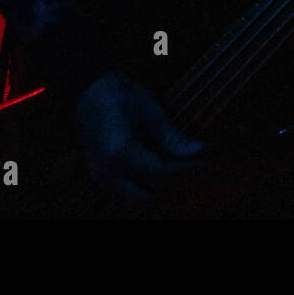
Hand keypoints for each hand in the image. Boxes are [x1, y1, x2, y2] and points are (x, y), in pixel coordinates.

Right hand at [72, 72, 203, 202]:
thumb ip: (172, 136)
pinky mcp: (105, 181)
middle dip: (177, 186)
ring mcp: (103, 180)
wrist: (87, 94)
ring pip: (141, 200)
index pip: (159, 174)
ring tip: (186, 169)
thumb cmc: (117, 96)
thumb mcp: (149, 110)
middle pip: (150, 196)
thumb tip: (200, 151)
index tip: (206, 162)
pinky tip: (169, 170)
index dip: (186, 170)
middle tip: (198, 169)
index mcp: (117, 153)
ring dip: (165, 189)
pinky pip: (133, 193)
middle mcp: (106, 174)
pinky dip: (153, 187)